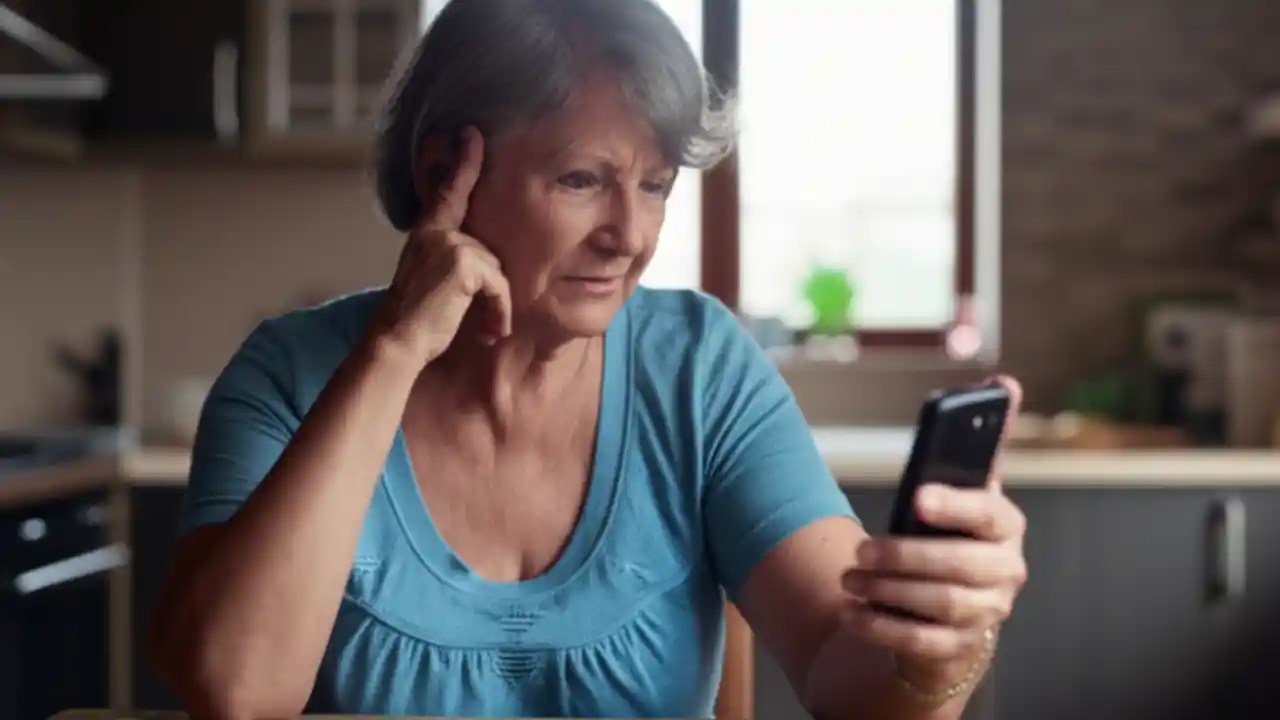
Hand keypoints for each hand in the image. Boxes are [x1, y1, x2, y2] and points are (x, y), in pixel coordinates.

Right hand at [369, 126, 511, 364]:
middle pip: (489, 252)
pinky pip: (500, 284)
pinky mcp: (463, 262)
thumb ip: (452, 263)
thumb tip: (486, 268)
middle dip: (494, 291)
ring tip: (487, 332)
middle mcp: (435, 233)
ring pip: (496, 270)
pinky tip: (490, 333)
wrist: (396, 342)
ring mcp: (449, 244)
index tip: (471, 133)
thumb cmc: (415, 322)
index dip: (462, 162)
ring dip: (497, 306)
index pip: (446, 192)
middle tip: (487, 323)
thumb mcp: (432, 282)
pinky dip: (500, 310)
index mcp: (425, 234)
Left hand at [842, 376, 1027, 689]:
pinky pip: (921, 642)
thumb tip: (1003, 383)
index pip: (989, 513)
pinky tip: (852, 613)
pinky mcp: (959, 648)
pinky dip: (882, 627)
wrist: (949, 606)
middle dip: (904, 556)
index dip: (954, 505)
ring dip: (887, 591)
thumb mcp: (958, 489)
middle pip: (959, 566)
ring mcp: (986, 613)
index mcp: (1005, 526)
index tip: (917, 496)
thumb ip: (975, 444)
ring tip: (849, 579)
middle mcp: (1006, 572)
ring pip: (940, 604)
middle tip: (860, 550)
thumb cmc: (948, 533)